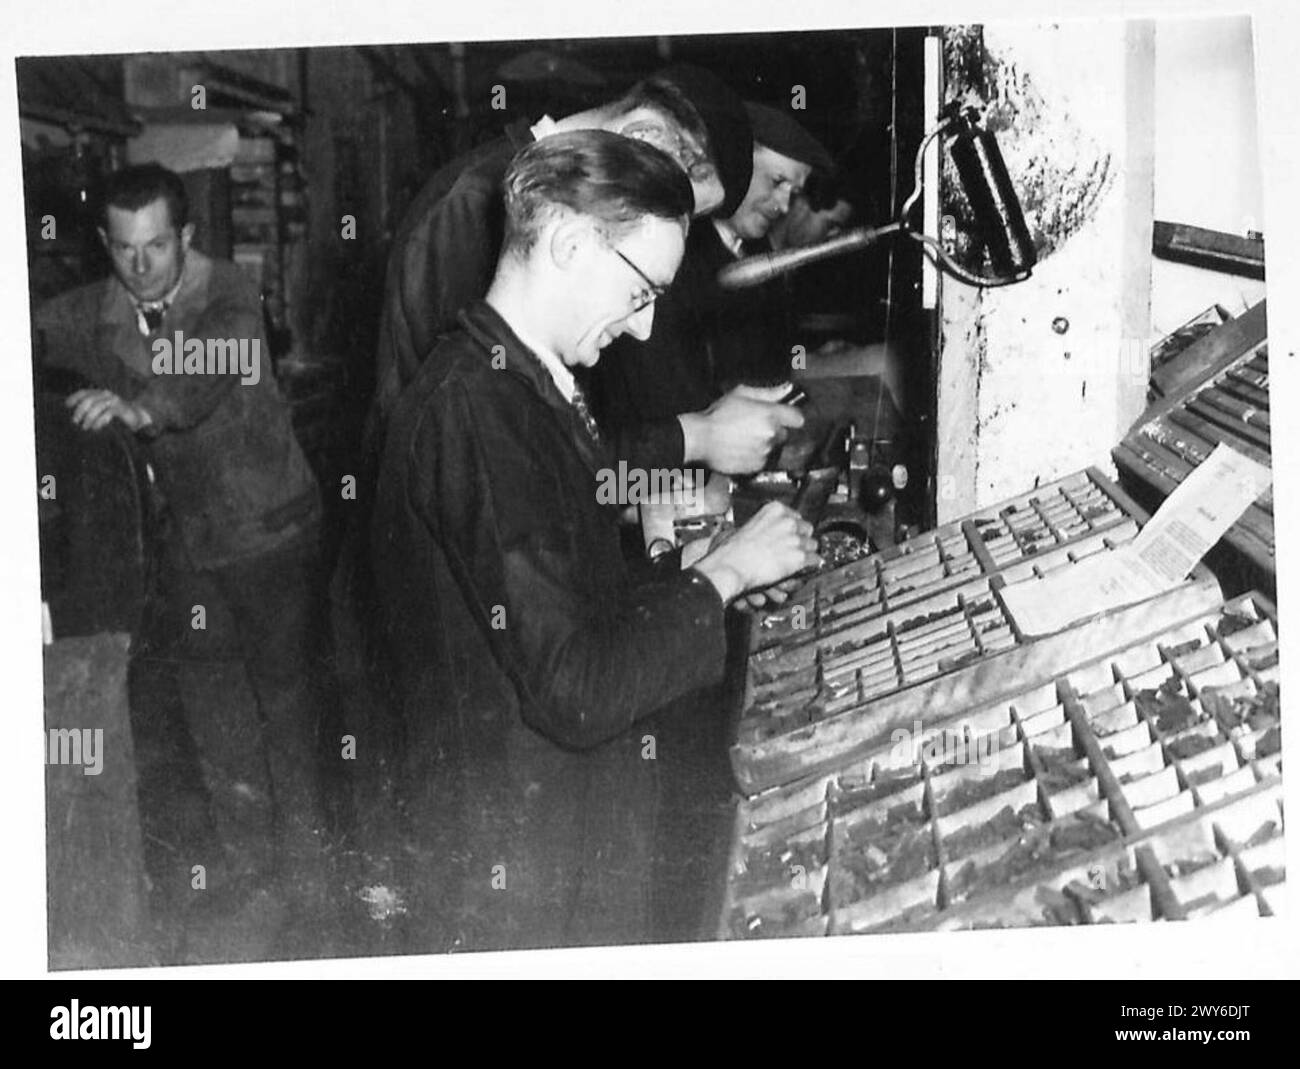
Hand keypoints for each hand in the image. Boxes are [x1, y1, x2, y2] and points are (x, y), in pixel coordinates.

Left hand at [66, 389, 150, 432]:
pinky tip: (96, 428)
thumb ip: (92, 408)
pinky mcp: (121, 409)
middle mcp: (107, 394)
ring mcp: (114, 401)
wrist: (138, 417)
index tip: (66, 405)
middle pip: (89, 400)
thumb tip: (75, 414)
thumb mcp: (103, 409)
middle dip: (80, 411)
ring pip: (97, 407)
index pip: (84, 392)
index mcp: (101, 393)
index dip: (74, 397)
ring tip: (85, 427)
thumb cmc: (117, 415)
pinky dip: (99, 421)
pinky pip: (107, 414)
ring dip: (88, 418)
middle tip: (75, 421)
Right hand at [679, 384, 804, 474]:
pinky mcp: (757, 466)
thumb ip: (768, 392)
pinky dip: (755, 456)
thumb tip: (788, 387)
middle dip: (774, 431)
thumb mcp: (741, 394)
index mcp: (770, 415)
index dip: (790, 417)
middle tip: (754, 427)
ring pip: (773, 448)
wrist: (700, 439)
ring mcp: (765, 452)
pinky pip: (763, 460)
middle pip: (784, 434)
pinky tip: (740, 449)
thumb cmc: (717, 415)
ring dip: (764, 444)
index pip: (798, 418)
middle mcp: (771, 434)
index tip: (783, 417)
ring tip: (744, 439)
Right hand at [693, 501, 818, 603]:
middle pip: (806, 529)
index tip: (790, 534)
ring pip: (812, 545)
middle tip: (792, 547)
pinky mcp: (800, 557)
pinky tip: (802, 568)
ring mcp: (795, 539)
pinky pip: (815, 560)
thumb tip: (771, 531)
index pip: (795, 515)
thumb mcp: (748, 525)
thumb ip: (765, 525)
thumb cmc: (732, 550)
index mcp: (775, 510)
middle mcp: (788, 521)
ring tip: (795, 559)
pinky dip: (810, 565)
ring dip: (805, 552)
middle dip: (800, 539)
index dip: (792, 527)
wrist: (731, 566)